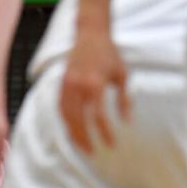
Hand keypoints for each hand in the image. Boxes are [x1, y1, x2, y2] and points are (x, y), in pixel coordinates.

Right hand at [60, 30, 129, 153]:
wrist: (90, 35)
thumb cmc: (110, 54)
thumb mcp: (122, 75)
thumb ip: (124, 99)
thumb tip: (126, 121)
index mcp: (95, 83)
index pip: (98, 115)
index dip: (105, 132)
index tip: (111, 144)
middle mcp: (78, 85)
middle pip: (78, 119)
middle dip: (84, 138)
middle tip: (92, 152)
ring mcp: (67, 84)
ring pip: (65, 115)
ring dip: (72, 132)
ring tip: (81, 145)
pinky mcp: (61, 83)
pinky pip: (60, 107)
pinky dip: (66, 121)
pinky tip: (72, 129)